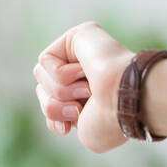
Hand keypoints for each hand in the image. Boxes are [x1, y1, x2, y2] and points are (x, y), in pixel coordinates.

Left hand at [33, 20, 134, 153]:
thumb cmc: (111, 119)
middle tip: (79, 109)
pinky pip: (46, 59)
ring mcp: (85, 53)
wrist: (125, 100)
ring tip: (87, 89)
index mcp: (94, 94)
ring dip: (60, 91)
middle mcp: (90, 72)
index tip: (67, 128)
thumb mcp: (84, 130)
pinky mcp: (79, 36)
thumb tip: (59, 99)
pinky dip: (61, 73)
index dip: (54, 116)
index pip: (53, 102)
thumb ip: (65, 117)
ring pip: (41, 75)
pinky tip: (86, 71)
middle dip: (55, 106)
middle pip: (43, 89)